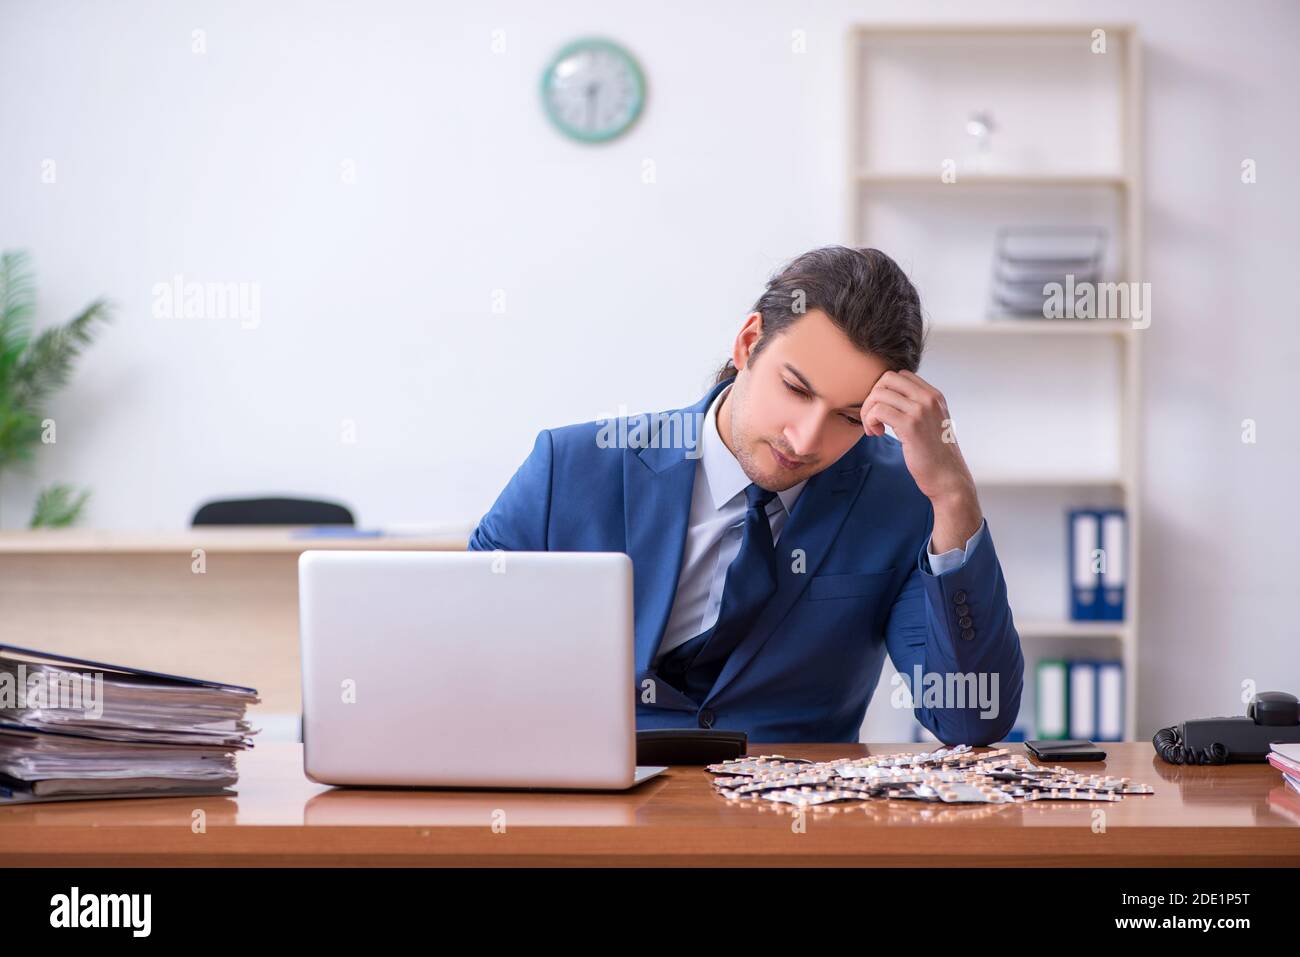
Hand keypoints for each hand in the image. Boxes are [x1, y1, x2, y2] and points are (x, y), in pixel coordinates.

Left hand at [861, 370, 982, 551]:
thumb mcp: (931, 423)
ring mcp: (920, 411)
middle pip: (887, 378)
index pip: (900, 375)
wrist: (948, 478)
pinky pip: (878, 410)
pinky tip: (876, 433)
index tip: (883, 411)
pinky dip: (870, 420)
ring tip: (873, 429)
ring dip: (868, 411)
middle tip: (872, 418)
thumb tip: (889, 399)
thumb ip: (917, 408)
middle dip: (873, 396)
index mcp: (934, 396)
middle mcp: (929, 399)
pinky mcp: (910, 426)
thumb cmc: (936, 455)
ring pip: (879, 394)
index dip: (884, 390)